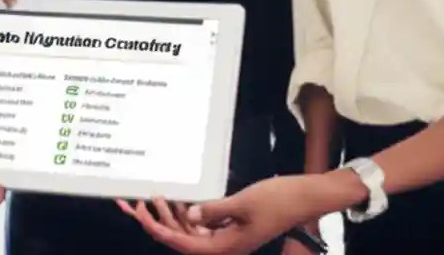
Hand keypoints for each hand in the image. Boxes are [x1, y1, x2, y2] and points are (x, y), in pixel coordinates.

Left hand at [118, 176, 327, 254]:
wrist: (305, 198)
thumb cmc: (278, 200)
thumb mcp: (243, 203)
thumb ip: (214, 210)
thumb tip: (188, 216)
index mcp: (225, 247)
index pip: (183, 244)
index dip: (159, 231)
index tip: (142, 216)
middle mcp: (223, 246)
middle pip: (182, 240)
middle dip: (158, 223)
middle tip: (138, 203)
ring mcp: (228, 237)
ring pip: (191, 232)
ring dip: (172, 217)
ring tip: (153, 198)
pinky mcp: (232, 226)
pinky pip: (203, 225)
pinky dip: (188, 214)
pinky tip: (178, 200)